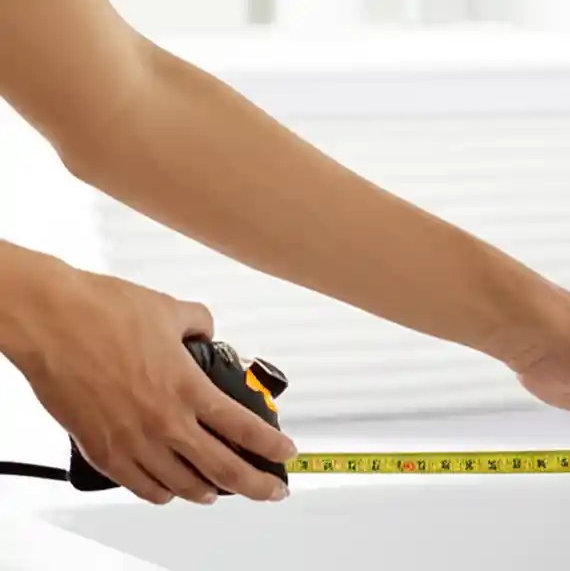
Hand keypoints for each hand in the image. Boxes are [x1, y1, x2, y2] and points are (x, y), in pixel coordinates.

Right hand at [11, 262, 296, 504]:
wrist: (51, 323)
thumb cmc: (104, 312)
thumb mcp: (171, 310)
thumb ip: (199, 323)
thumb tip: (207, 331)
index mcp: (188, 388)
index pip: (244, 429)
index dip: (271, 447)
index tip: (285, 454)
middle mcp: (165, 422)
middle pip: (223, 468)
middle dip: (255, 485)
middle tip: (271, 490)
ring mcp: (133, 442)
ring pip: (182, 485)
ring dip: (208, 492)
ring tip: (221, 491)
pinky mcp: (101, 451)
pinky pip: (140, 486)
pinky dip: (161, 493)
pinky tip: (170, 490)